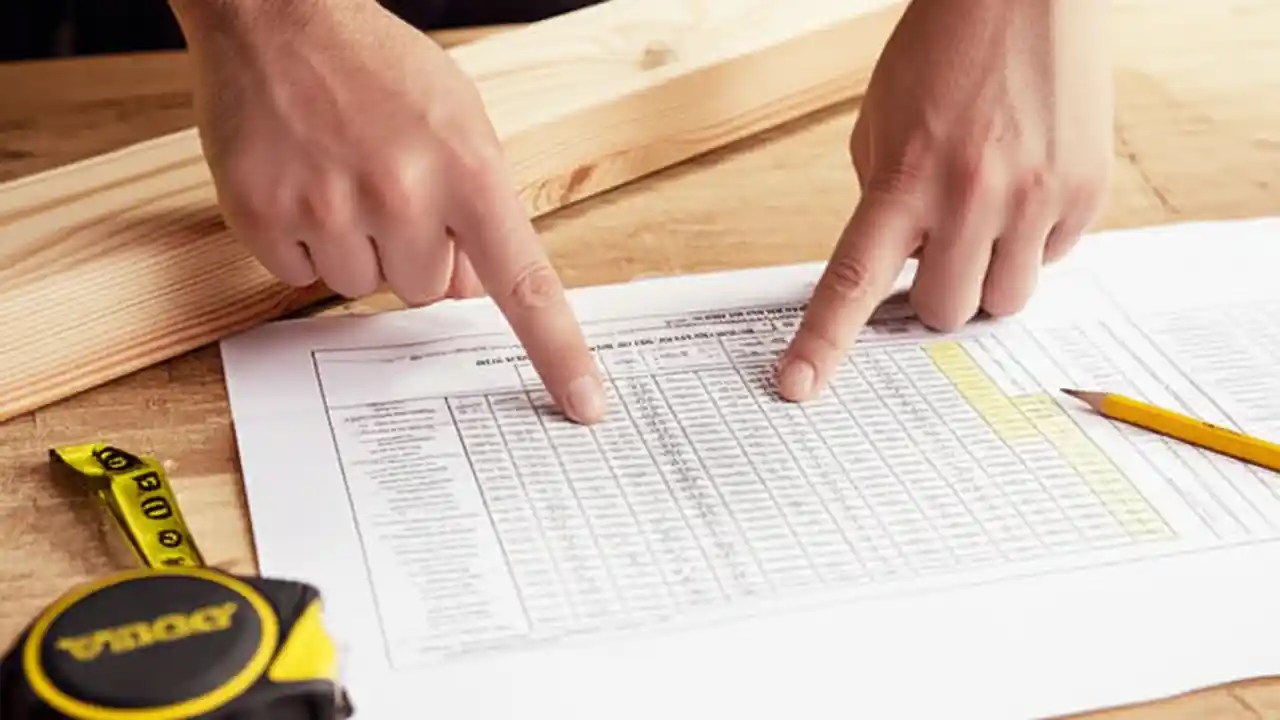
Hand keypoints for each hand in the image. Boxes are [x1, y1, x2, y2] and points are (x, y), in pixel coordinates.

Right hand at [170, 0, 607, 422]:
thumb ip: (478, 206)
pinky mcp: (263, 215)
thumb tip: (469, 288)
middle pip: (428, 291)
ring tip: (343, 176)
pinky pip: (301, 277)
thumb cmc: (378, 66)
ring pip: (363, 288)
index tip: (584, 404)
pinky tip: (304, 183)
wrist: (277, 12)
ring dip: (359, 248)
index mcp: (468, 169)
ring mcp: (328, 206)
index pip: (525, 283)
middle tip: (391, 187)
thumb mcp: (460, 120)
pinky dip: (305, 243)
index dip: (559, 352)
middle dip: (416, 251)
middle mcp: (403, 194)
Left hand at [776, 0, 1112, 400]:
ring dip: (989, 272)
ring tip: (989, 211)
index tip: (799, 386)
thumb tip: (900, 267)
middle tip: (942, 243)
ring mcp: (1033, 197)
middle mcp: (970, 197)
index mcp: (902, 181)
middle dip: (938, 291)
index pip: (853, 282)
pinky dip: (1035, 237)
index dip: (824, 342)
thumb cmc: (942, 55)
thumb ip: (882, 203)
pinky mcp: (1084, 190)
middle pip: (947, 312)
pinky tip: (1028, 183)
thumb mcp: (880, 127)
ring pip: (1006, 300)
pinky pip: (1054, 257)